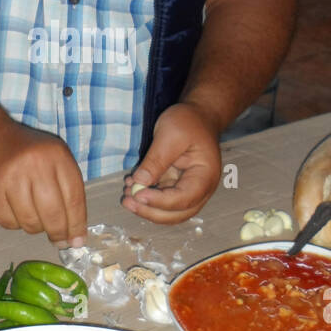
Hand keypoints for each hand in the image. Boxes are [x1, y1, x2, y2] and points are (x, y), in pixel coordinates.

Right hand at [0, 119, 87, 244]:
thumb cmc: (27, 153)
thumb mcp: (55, 159)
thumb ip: (69, 192)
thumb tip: (75, 236)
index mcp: (55, 155)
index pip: (73, 199)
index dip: (77, 225)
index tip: (78, 241)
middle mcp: (32, 165)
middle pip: (52, 214)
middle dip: (58, 233)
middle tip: (60, 240)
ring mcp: (8, 179)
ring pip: (30, 223)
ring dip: (35, 226)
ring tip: (34, 214)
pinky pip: (9, 224)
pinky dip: (15, 222)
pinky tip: (14, 208)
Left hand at [121, 102, 221, 223]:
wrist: (197, 115)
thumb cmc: (188, 122)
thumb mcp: (170, 135)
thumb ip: (156, 160)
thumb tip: (140, 183)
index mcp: (205, 177)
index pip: (183, 199)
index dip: (160, 201)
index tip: (138, 194)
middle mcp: (199, 189)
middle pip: (177, 214)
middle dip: (150, 212)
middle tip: (127, 201)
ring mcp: (188, 190)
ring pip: (168, 212)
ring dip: (146, 208)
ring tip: (126, 194)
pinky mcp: (176, 187)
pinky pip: (161, 200)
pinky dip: (145, 198)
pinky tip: (131, 185)